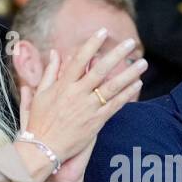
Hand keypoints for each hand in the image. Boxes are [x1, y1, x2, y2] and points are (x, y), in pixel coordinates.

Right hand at [22, 29, 145, 181]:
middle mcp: (77, 94)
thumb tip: (54, 52)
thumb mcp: (40, 94)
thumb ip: (49, 72)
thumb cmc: (39, 122)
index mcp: (63, 86)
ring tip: (142, 63)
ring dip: (129, 74)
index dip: (91, 44)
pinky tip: (137, 84)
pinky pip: (115, 105)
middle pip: (100, 70)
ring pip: (112, 87)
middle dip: (116, 55)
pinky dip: (127, 94)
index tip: (102, 32)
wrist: (43, 149)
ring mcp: (88, 108)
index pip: (79, 60)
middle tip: (130, 43)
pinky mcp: (96, 122)